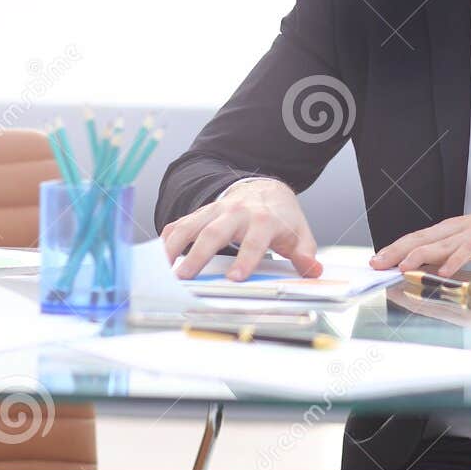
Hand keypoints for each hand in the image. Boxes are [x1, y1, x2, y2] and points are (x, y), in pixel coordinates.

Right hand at [161, 178, 322, 280]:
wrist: (266, 190)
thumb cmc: (281, 218)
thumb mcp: (299, 234)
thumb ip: (304, 253)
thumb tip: (312, 270)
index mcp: (263, 219)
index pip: (254, 240)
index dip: (246, 259)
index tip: (234, 279)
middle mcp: (236, 212)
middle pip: (214, 232)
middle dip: (198, 255)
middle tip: (185, 278)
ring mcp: (215, 211)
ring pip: (190, 226)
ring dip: (174, 248)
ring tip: (163, 271)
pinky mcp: (201, 213)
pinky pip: (180, 224)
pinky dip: (167, 240)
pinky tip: (158, 258)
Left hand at [369, 193, 470, 277]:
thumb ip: (455, 251)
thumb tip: (435, 266)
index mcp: (454, 228)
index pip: (418, 237)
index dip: (396, 247)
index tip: (378, 258)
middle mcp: (458, 228)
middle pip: (421, 239)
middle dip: (396, 251)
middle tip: (376, 263)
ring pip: (439, 244)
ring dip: (418, 256)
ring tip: (401, 268)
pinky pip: (469, 252)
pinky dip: (455, 262)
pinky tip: (444, 272)